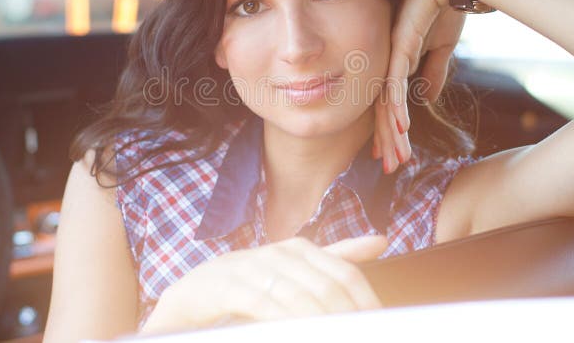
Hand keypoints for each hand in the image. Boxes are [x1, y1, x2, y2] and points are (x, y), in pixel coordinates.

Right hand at [139, 235, 386, 333]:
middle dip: (347, 316)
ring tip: (336, 335)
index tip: (380, 324)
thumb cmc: (249, 284)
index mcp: (298, 249)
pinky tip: (296, 331)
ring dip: (320, 322)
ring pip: (296, 296)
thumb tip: (381, 240)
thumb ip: (336, 258)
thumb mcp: (295, 270)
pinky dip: (282, 320)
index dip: (364, 302)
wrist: (191, 293)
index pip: (344, 273)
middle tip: (360, 335)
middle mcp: (277, 253)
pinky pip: (260, 303)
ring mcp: (249, 268)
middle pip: (325, 287)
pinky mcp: (224, 288)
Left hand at [372, 0, 458, 173]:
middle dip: (388, 141)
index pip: (391, 103)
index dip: (391, 130)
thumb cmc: (444, 4)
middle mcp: (388, 61)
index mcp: (397, 62)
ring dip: (392, 134)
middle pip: (385, 109)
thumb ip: (433, 71)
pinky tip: (400, 130)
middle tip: (388, 168)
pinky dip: (399, 108)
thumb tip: (426, 98)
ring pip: (387, 103)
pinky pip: (396, 83)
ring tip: (394, 160)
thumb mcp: (441, 46)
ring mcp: (391, 55)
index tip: (393, 153)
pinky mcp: (399, 47)